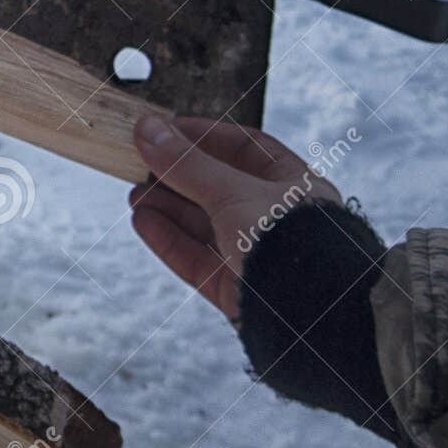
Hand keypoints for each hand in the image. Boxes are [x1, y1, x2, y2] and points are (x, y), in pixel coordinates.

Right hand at [128, 115, 340, 321]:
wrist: (313, 319)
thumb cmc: (289, 242)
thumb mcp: (233, 192)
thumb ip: (187, 164)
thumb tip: (147, 128)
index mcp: (293, 186)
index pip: (245, 148)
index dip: (203, 135)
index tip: (165, 130)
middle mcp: (277, 220)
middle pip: (219, 188)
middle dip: (177, 176)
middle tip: (140, 164)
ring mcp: (258, 258)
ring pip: (205, 226)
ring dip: (168, 208)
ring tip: (135, 195)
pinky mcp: (240, 292)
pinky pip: (199, 261)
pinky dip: (170, 240)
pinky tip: (144, 222)